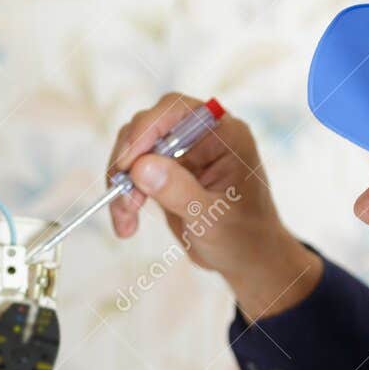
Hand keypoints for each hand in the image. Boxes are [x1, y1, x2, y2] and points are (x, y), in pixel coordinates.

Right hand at [107, 92, 322, 319]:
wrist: (246, 259)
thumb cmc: (243, 237)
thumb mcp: (211, 218)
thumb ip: (179, 190)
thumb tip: (141, 167)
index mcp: (224, 134)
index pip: (176, 110)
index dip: (146, 129)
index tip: (127, 163)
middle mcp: (201, 136)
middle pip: (147, 127)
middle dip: (127, 162)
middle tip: (123, 199)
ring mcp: (182, 153)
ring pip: (134, 151)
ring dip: (121, 183)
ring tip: (125, 221)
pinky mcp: (166, 171)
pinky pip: (133, 174)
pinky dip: (124, 196)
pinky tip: (126, 224)